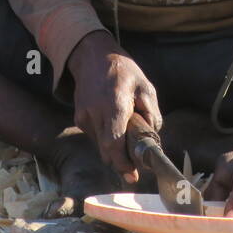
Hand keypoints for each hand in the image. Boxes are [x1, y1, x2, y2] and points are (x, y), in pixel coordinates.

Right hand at [68, 30, 161, 184]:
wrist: (93, 56)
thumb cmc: (123, 71)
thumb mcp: (145, 87)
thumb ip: (151, 114)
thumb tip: (152, 137)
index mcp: (114, 104)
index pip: (114, 142)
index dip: (122, 162)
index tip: (132, 175)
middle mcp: (95, 113)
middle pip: (106, 151)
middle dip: (121, 164)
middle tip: (134, 172)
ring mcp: (84, 116)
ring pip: (100, 146)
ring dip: (114, 151)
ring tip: (127, 140)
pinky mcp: (79, 118)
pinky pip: (95, 137)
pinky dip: (106, 140)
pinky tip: (116, 129)